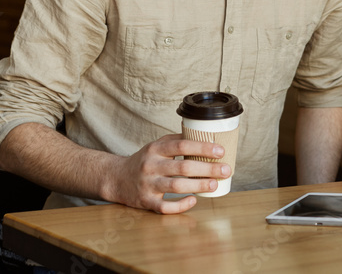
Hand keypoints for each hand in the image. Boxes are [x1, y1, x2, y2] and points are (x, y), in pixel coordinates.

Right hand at [104, 134, 231, 213]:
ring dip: (198, 185)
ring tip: (214, 185)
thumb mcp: (156, 145)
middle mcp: (151, 165)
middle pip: (182, 167)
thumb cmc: (143, 160)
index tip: (220, 151)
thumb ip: (176, 140)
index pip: (181, 145)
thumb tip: (204, 134)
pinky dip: (180, 205)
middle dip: (207, 168)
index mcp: (155, 149)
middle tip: (225, 170)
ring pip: (176, 186)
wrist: (116, 178)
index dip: (202, 147)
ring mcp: (148, 184)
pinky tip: (193, 200)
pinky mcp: (145, 201)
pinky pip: (164, 206)